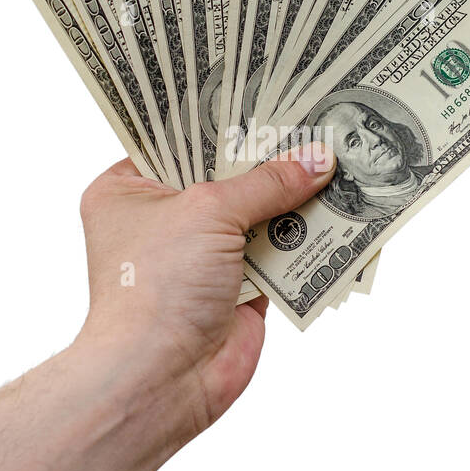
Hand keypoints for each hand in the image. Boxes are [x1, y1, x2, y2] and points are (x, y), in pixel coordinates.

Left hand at [76, 144, 334, 432]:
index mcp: (127, 191)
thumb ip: (267, 182)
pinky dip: (306, 238)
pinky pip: (279, 253)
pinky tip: (342, 209)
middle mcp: (162, 221)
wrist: (161, 378)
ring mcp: (200, 257)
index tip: (264, 93)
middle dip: (267, 157)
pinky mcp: (237, 289)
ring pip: (257, 214)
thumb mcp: (209, 211)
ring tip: (338, 154)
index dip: (220, 119)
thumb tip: (318, 158)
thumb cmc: (155, 287)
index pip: (176, 139)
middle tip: (312, 119)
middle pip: (224, 176)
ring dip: (293, 197)